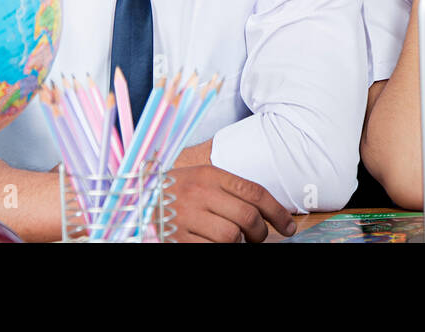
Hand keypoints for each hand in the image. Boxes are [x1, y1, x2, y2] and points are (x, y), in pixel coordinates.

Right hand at [165, 164, 294, 242]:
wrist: (136, 197)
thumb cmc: (177, 189)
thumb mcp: (203, 178)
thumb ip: (230, 190)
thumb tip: (264, 213)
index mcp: (210, 175)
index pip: (255, 192)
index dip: (277, 212)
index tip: (288, 226)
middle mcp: (199, 194)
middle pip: (247, 217)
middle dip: (260, 232)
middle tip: (258, 237)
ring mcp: (186, 217)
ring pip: (231, 237)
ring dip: (240, 243)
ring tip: (235, 240)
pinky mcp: (176, 239)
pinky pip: (211, 249)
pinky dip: (220, 249)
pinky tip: (216, 244)